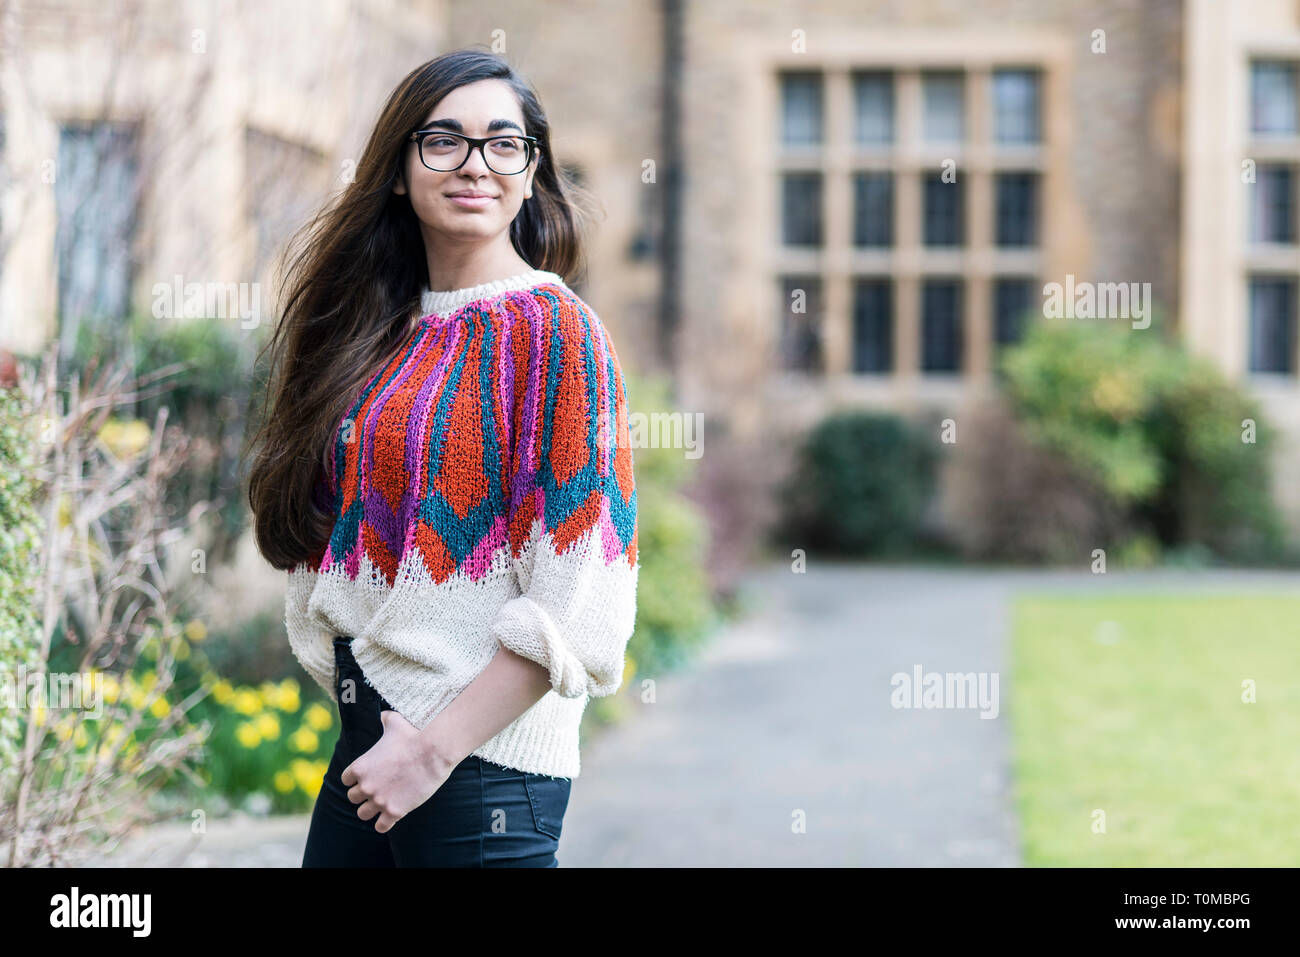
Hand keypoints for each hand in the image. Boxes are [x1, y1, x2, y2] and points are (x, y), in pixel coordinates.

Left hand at [341, 710, 455, 833]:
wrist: (432, 751)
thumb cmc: (413, 735)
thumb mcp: (394, 722)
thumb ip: (385, 719)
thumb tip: (384, 715)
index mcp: (360, 767)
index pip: (346, 780)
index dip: (356, 778)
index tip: (368, 776)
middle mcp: (365, 786)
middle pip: (353, 798)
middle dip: (363, 794)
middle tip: (377, 789)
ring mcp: (379, 800)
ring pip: (363, 814)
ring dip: (371, 809)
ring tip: (382, 803)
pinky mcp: (394, 811)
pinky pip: (380, 826)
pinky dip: (384, 823)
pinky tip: (391, 816)